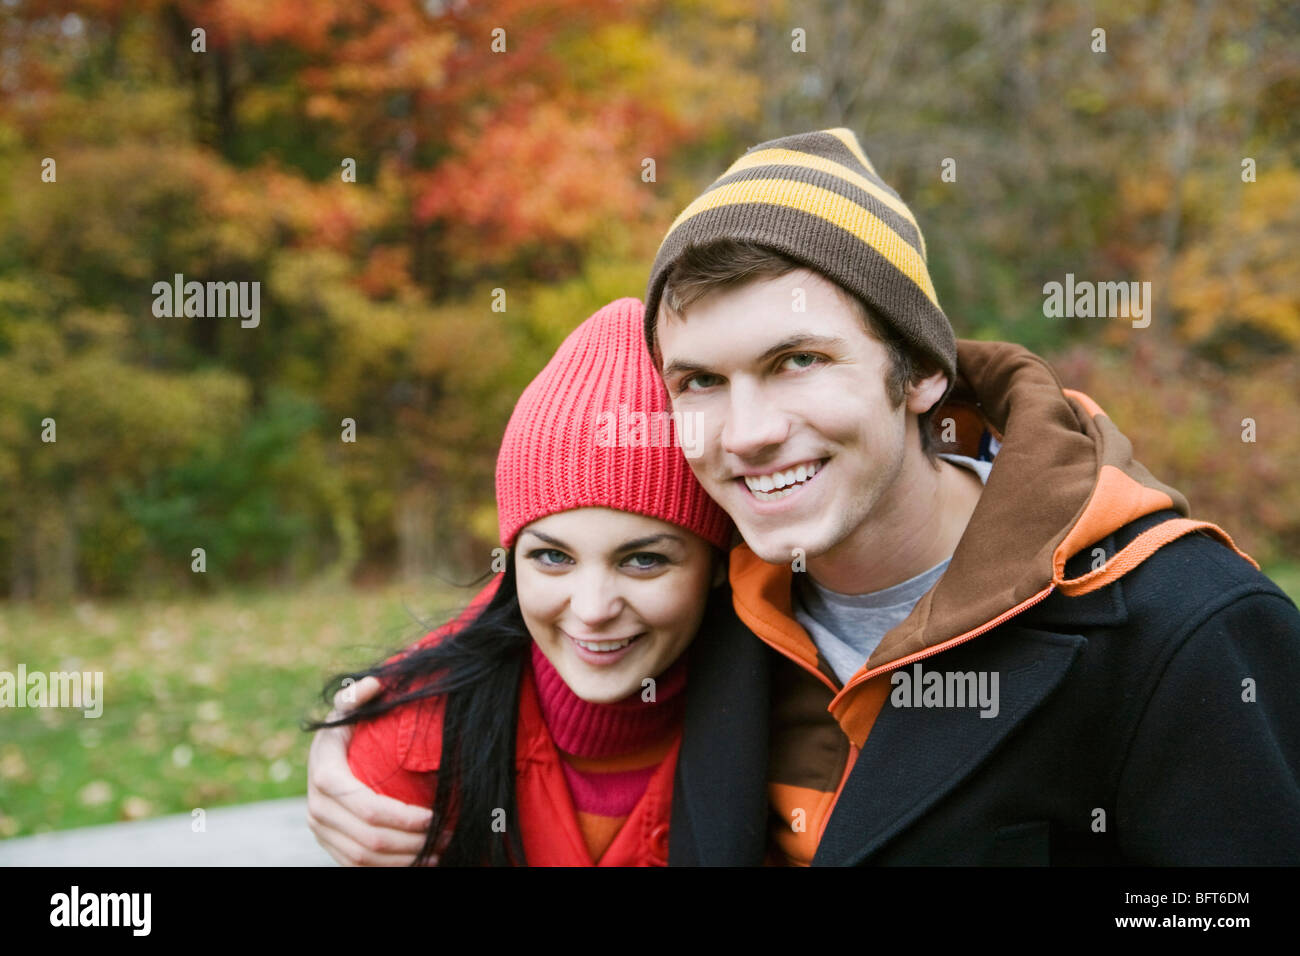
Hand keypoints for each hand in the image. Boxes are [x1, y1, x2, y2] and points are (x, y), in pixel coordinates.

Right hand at [306, 676, 432, 865]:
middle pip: (370, 840)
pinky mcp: (328, 845)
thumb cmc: (345, 730)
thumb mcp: (346, 708)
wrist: (320, 758)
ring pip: (363, 859)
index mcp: (325, 777)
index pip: (370, 808)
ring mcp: (320, 831)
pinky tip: (418, 861)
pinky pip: (356, 867)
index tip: (436, 815)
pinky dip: (389, 868)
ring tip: (438, 851)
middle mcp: (317, 810)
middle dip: (412, 842)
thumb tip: (374, 685)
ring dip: (404, 860)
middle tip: (446, 835)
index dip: (405, 818)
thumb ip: (356, 695)